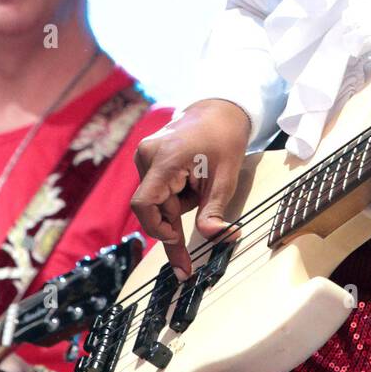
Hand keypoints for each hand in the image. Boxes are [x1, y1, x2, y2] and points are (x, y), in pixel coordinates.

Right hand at [132, 99, 251, 279]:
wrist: (220, 110)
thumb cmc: (225, 139)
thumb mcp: (226, 178)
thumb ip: (215, 211)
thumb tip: (220, 239)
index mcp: (164, 158)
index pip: (144, 204)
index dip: (158, 228)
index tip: (177, 241)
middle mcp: (147, 156)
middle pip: (154, 207)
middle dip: (176, 221)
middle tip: (187, 261)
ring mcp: (145, 156)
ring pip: (156, 200)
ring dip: (179, 205)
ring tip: (202, 184)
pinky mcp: (148, 160)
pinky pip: (157, 190)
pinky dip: (175, 196)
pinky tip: (193, 181)